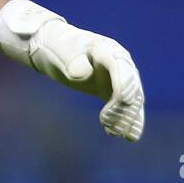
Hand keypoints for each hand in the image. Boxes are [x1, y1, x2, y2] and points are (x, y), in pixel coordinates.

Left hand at [0, 0, 144, 141]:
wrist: (52, 47)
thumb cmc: (57, 46)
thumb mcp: (61, 51)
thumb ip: (73, 61)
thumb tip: (82, 75)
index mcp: (107, 49)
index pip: (121, 67)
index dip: (124, 83)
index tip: (123, 101)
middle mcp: (119, 63)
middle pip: (130, 86)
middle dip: (124, 107)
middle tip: (110, 125)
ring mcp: (118, 77)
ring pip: (130, 100)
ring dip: (127, 118)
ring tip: (119, 134)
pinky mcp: (111, 90)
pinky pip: (123, 107)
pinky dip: (126, 120)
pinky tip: (123, 136)